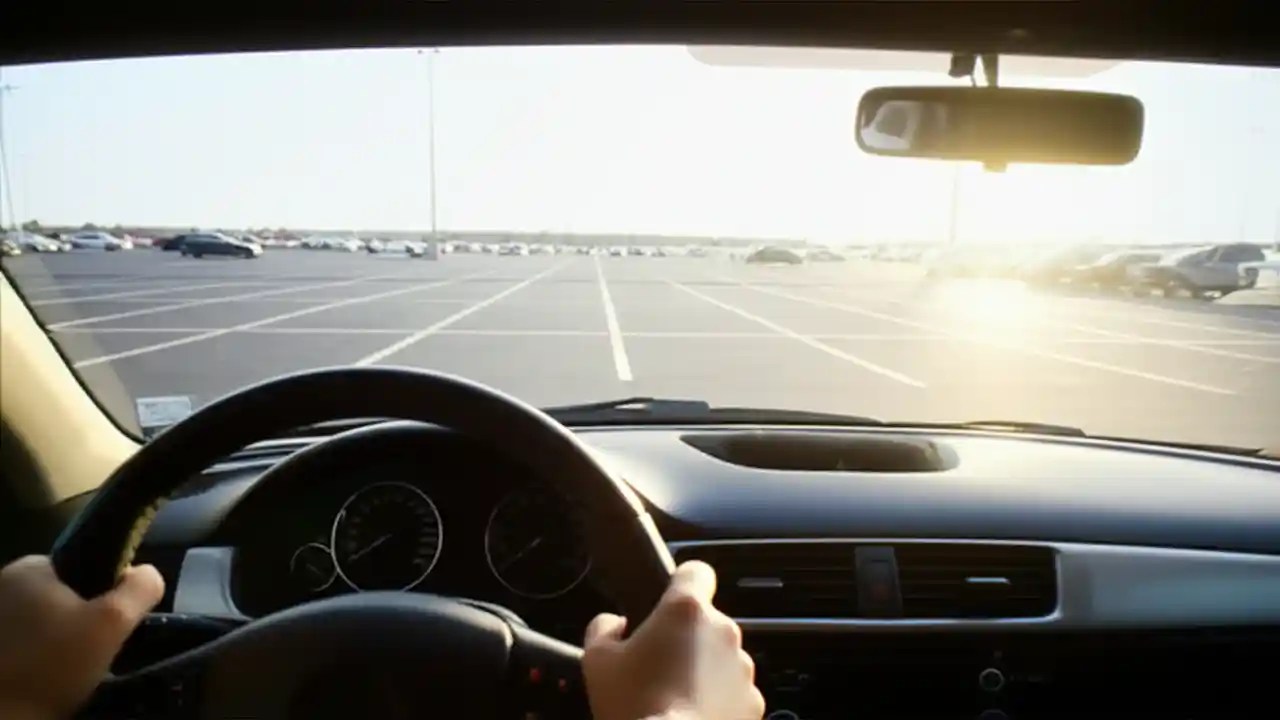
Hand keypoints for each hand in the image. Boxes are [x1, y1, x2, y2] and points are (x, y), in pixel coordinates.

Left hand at [0, 556, 163, 719]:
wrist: (0, 719)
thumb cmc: (52, 664)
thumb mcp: (113, 621)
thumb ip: (140, 588)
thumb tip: (147, 573)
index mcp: (30, 568)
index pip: (87, 567)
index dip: (109, 594)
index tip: (113, 626)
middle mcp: (2, 584)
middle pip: (65, 596)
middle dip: (82, 620)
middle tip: (93, 652)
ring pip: (44, 622)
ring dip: (58, 641)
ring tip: (68, 669)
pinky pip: (26, 644)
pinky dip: (38, 656)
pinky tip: (45, 677)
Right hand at [583, 561, 764, 719]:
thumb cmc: (634, 705)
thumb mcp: (597, 661)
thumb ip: (604, 628)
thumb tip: (613, 624)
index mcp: (686, 610)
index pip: (696, 571)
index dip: (681, 583)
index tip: (667, 602)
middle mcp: (722, 631)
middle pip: (705, 622)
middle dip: (686, 639)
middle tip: (658, 667)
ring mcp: (742, 668)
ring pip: (721, 658)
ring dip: (703, 670)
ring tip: (674, 699)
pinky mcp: (754, 702)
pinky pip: (733, 691)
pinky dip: (718, 700)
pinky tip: (693, 717)